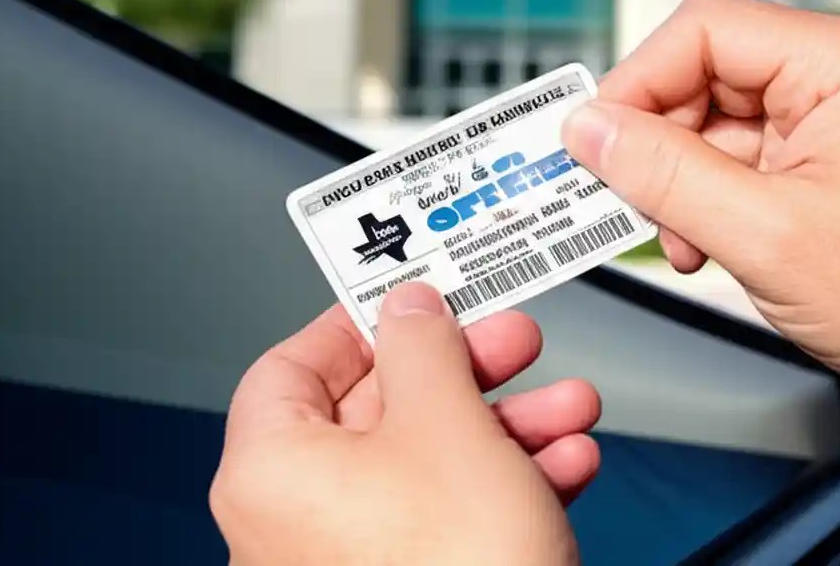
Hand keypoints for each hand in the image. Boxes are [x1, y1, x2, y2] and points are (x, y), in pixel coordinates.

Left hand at [210, 283, 600, 564]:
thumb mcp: (446, 425)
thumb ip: (422, 348)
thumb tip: (407, 308)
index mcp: (272, 471)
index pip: (294, 366)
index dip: (359, 324)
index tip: (414, 299)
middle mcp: (295, 521)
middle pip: (379, 412)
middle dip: (466, 374)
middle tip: (513, 342)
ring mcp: (350, 562)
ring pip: (429, 464)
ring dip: (506, 428)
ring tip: (567, 409)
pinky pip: (449, 517)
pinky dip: (504, 486)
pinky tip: (563, 466)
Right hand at [560, 0, 839, 405]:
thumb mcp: (768, 238)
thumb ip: (665, 175)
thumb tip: (587, 129)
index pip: (704, 30)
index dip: (636, 85)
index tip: (593, 148)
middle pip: (705, 73)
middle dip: (660, 146)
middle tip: (632, 210)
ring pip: (718, 121)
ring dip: (684, 183)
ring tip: (689, 247)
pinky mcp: (834, 155)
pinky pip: (746, 156)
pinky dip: (715, 200)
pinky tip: (715, 249)